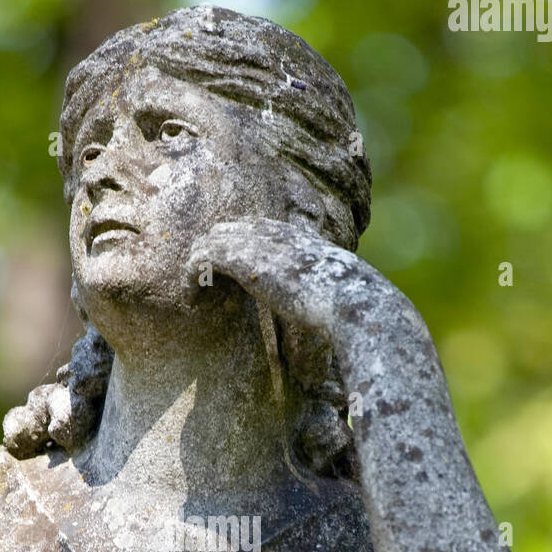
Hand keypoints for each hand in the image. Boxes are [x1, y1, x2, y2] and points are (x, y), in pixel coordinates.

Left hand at [184, 217, 399, 341]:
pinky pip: (203, 258)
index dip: (239, 244)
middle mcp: (280, 236)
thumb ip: (335, 301)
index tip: (227, 269)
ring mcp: (262, 246)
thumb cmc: (361, 314)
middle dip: (213, 249)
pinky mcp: (246, 262)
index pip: (261, 228)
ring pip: (212, 239)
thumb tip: (344, 324)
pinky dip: (191, 276)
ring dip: (198, 266)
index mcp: (304, 241)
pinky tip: (191, 300)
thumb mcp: (348, 301)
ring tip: (191, 293)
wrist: (359, 307)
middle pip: (232, 227)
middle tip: (201, 280)